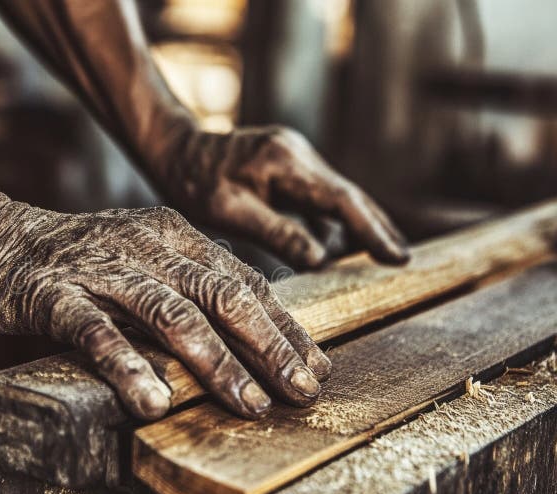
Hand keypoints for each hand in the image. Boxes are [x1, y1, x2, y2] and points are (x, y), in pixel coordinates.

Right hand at [0, 199, 330, 419]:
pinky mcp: (54, 293)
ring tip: (249, 404)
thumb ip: (188, 279)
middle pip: (220, 296)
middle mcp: (145, 246)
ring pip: (169, 314)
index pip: (242, 281)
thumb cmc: (77, 255)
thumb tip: (250, 321)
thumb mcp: (142, 253)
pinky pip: (95, 332)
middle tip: (302, 390)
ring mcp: (100, 268)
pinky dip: (127, 366)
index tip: (317, 365)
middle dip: (268, 345)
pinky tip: (152, 402)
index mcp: (173, 234)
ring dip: (214, 362)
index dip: (284, 324)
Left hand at [152, 126, 408, 266]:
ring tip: (381, 255)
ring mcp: (294, 155)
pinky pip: (318, 194)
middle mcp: (298, 153)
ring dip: (356, 223)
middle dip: (375, 227)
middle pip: (348, 195)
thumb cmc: (194, 182)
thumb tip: (323, 260)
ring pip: (336, 194)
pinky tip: (339, 242)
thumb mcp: (229, 212)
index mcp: (285, 162)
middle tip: (402, 259)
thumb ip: (277, 234)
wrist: (175, 149)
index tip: (397, 258)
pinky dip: (332, 218)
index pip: (341, 201)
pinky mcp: (287, 163)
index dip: (372, 230)